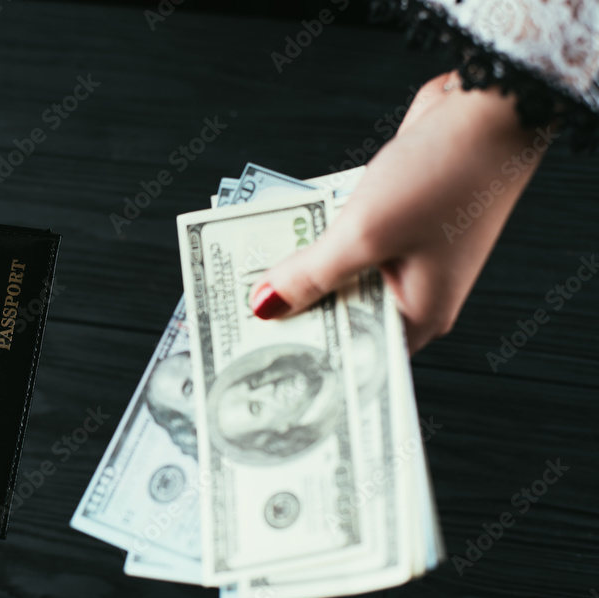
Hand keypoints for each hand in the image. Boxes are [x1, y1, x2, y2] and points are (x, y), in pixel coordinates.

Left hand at [249, 72, 552, 352]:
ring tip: (252, 273)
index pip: (354, 354)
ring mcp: (407, 256)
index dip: (308, 353)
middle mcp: (416, 291)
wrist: (489, 107)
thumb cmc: (447, 173)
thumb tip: (269, 305)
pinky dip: (320, 239)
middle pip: (341, 314)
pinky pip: (348, 242)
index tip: (262, 351)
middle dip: (297, 308)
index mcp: (421, 313)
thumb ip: (311, 274)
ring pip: (341, 275)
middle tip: (244, 309)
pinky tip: (285, 235)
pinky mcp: (397, 223)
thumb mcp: (363, 233)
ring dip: (304, 269)